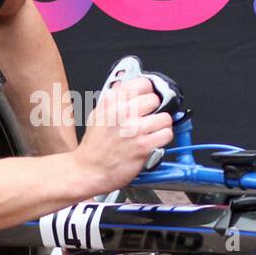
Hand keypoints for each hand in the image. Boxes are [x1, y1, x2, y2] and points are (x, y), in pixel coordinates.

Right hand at [71, 77, 173, 194]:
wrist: (89, 170)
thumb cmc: (93, 146)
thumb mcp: (97, 115)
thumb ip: (114, 100)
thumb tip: (130, 89)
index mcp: (111, 101)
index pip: (143, 84)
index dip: (148, 93)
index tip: (148, 99)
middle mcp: (122, 112)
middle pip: (155, 99)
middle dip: (155, 110)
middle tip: (148, 119)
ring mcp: (134, 129)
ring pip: (165, 117)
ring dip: (161, 126)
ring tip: (152, 132)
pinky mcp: (143, 145)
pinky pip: (166, 134)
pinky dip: (163, 139)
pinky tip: (154, 142)